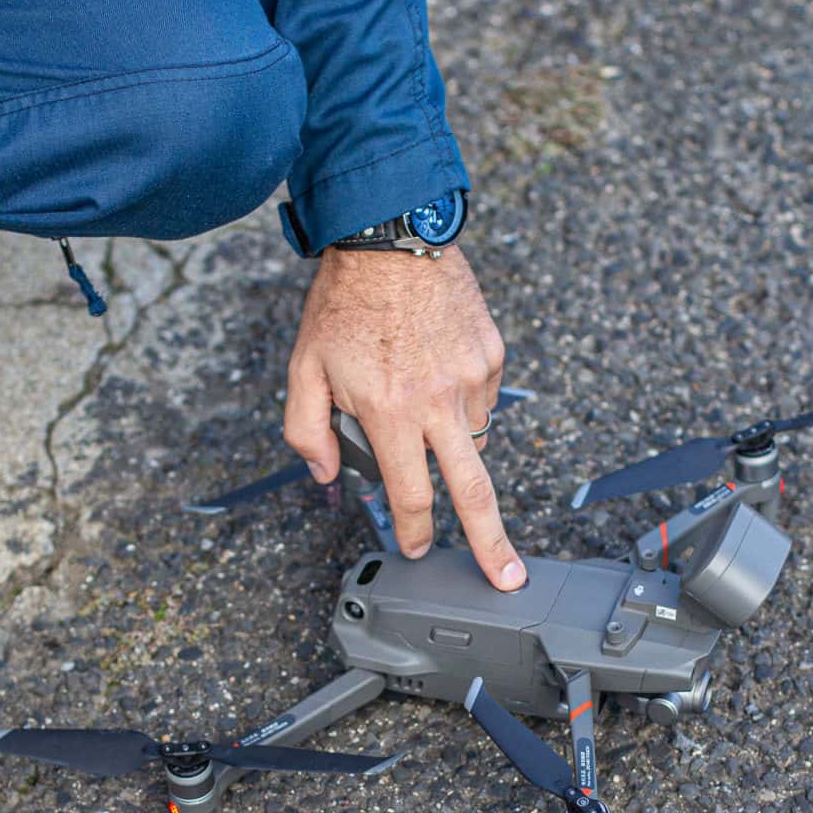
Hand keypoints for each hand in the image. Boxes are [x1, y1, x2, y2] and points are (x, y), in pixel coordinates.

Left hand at [284, 248, 524, 590]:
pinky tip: (433, 371)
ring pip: (474, 439)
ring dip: (455, 446)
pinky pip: (482, 398)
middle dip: (493, 543)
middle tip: (508, 578)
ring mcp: (472, 378)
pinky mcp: (491, 354)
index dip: (414, 531)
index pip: (411, 495)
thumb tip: (327, 475)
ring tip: (420, 406)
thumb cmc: (343, 302)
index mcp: (390, 412)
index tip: (419, 550)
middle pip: (474, 490)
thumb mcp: (304, 368)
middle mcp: (438, 402)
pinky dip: (462, 401)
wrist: (391, 235)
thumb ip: (308, 431)